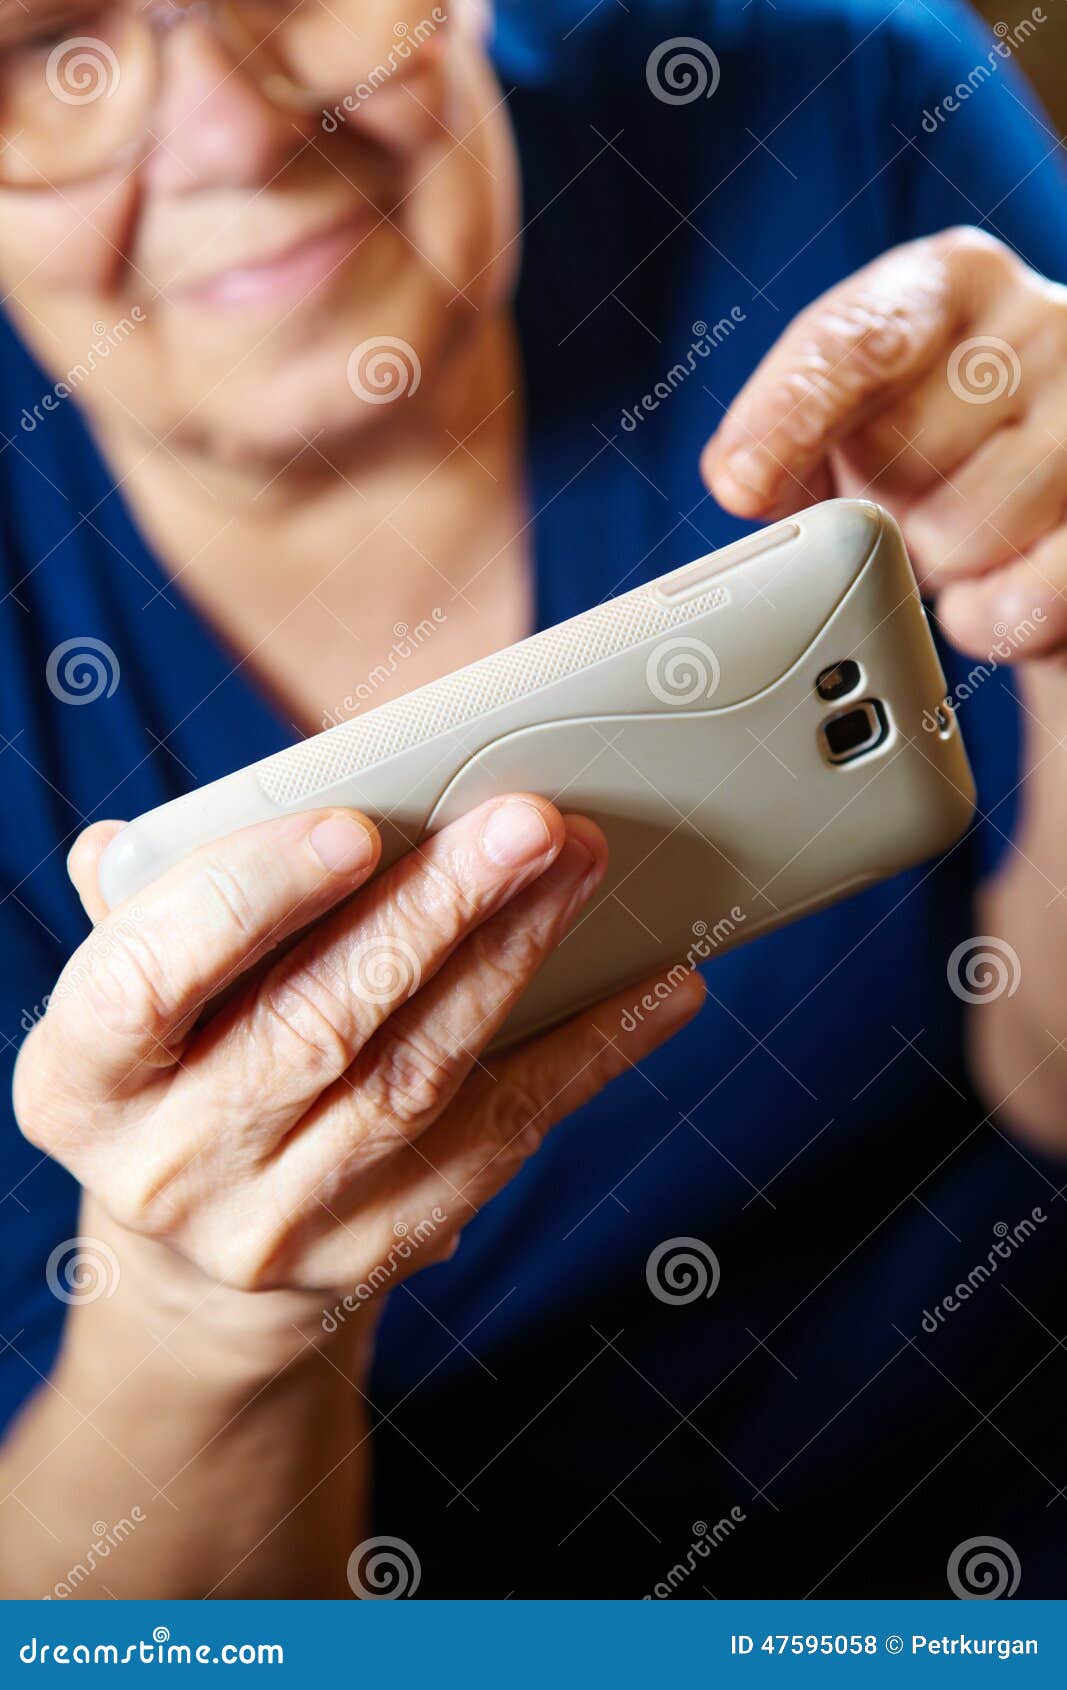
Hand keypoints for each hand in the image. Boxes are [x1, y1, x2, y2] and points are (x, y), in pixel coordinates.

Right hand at [14, 798, 703, 1324]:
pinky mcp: (379, 1252)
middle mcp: (169, 1167)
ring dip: (513, 961)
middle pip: (315, 1027)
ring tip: (584, 864)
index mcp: (82, 1078)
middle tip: (528, 820)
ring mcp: (277, 1226)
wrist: (201, 1249)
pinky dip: (587, 1054)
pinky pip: (498, 1142)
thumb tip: (126, 845)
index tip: (355, 825)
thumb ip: (150, 909)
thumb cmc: (181, 1060)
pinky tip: (658, 985)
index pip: (149, 979)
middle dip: (433, 915)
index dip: (252, 899)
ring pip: (418, 1082)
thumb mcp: (135, 993)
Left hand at [702, 227, 1066, 664]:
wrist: (1043, 505)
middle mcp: (1036, 327)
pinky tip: (981, 597)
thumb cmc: (930, 454)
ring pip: (959, 534)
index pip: (859, 342)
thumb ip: (784, 440)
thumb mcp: (847, 425)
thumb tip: (744, 479)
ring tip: (955, 536)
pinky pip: (1028, 598)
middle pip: (899, 452)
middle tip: (902, 506)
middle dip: (878, 506)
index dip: (790, 416)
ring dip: (935, 564)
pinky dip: (984, 618)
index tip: (739, 481)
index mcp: (949, 283)